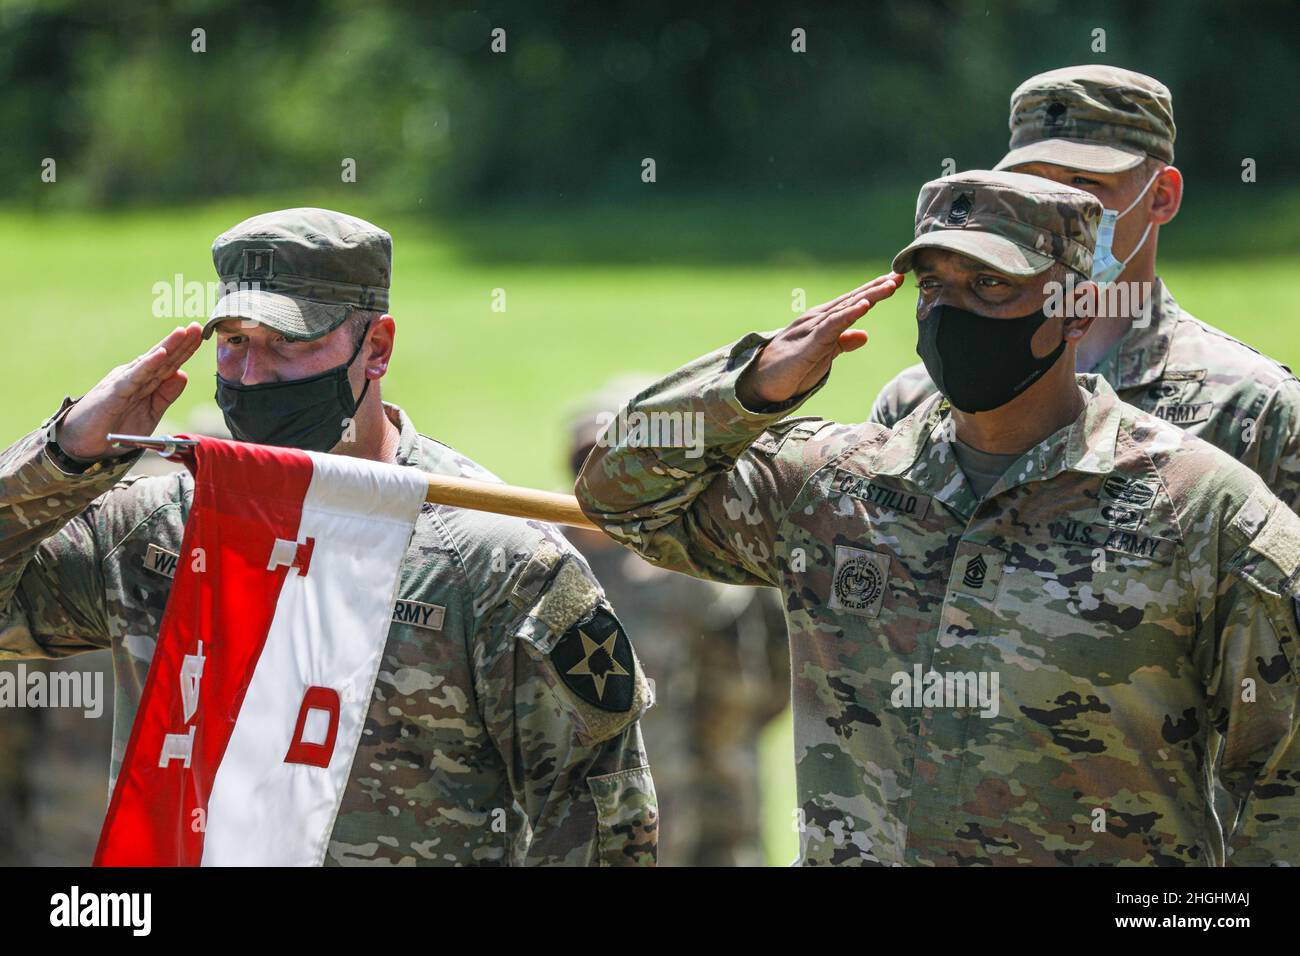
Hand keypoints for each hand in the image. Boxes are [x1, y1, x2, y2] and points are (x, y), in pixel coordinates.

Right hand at [55, 323, 204, 459]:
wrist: (83, 443)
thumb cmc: (116, 427)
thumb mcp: (150, 413)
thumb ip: (166, 395)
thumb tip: (183, 375)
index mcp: (146, 382)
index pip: (170, 364)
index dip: (185, 350)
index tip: (201, 335)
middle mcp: (136, 377)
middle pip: (163, 358)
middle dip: (181, 342)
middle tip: (197, 326)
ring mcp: (125, 382)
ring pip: (151, 362)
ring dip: (168, 346)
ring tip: (183, 332)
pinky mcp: (115, 392)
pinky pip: (135, 377)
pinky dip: (148, 364)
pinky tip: (161, 353)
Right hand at [737, 272, 903, 407]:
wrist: (759, 384)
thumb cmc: (790, 369)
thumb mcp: (823, 355)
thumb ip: (842, 342)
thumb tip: (864, 334)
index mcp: (823, 322)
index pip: (852, 303)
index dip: (874, 291)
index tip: (896, 280)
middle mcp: (817, 319)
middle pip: (852, 300)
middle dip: (876, 288)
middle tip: (899, 276)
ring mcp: (811, 330)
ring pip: (844, 309)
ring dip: (868, 296)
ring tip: (888, 286)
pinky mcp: (807, 345)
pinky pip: (831, 327)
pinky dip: (848, 315)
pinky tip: (863, 307)